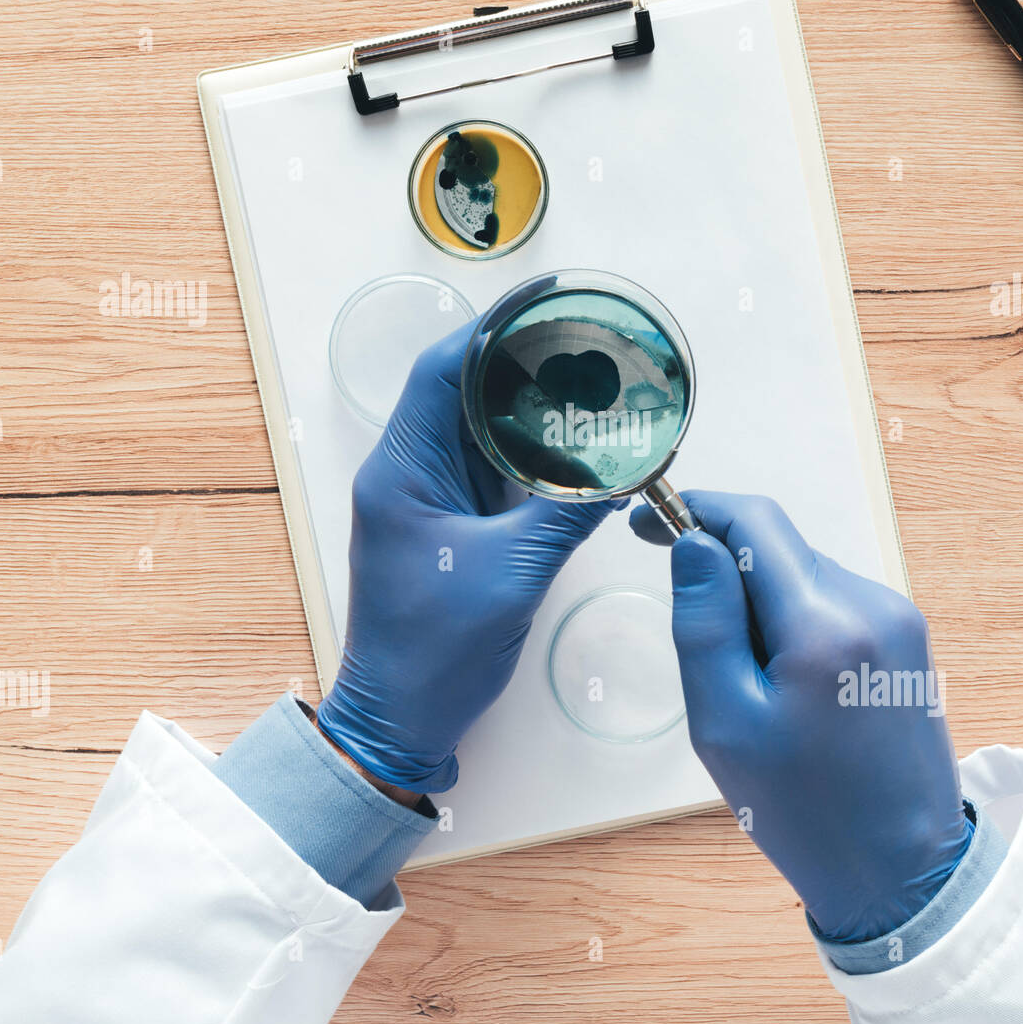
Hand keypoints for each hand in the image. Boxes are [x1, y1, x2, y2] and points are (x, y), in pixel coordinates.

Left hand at [318, 321, 621, 793]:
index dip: (494, 329)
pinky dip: (527, 455)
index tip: (544, 302)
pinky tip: (570, 448)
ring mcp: (426, 500)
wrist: (397, 721)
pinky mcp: (446, 526)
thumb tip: (625, 470)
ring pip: (477, 431)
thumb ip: (568, 513)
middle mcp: (407, 474)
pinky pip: (488, 472)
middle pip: (462, 391)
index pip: (445, 371)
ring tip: (586, 382)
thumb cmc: (434, 652)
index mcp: (402, 471)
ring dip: (526, 409)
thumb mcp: (512, 576)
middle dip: (521, 362)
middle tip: (584, 342)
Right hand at [632, 491, 971, 942]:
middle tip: (701, 649)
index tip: (647, 523)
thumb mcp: (725, 721)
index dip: (695, 510)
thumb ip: (705, 621)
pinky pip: (831, 605)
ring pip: (802, 576)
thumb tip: (693, 541)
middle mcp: (874, 604)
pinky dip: (794, 627)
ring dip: (761, 607)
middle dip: (726, 576)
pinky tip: (788, 691)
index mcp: (826, 622)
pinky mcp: (906, 640)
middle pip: (778, 549)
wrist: (901, 872)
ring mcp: (898, 621)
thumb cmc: (805, 810)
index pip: (755, 520)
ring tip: (752, 690)